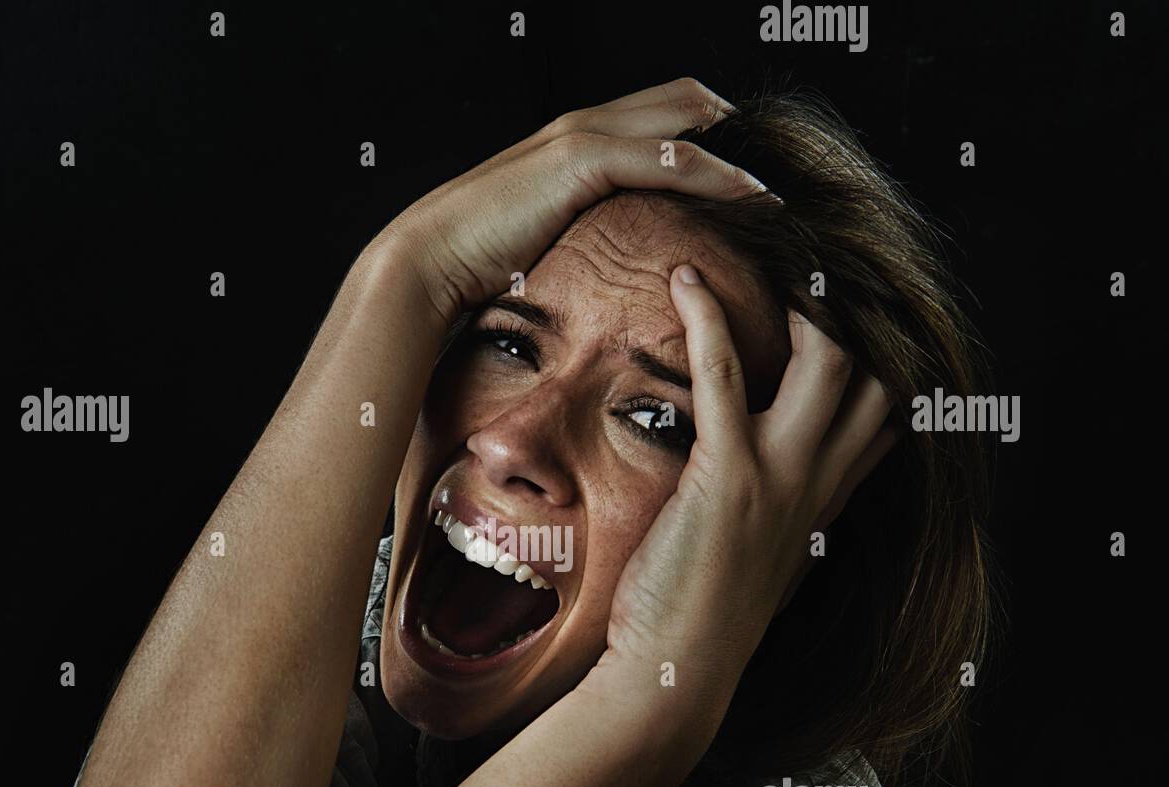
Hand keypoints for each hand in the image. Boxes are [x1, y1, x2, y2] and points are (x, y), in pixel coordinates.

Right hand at [374, 78, 771, 325]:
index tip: (741, 166)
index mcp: (570, 143)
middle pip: (676, 101)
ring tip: (777, 179)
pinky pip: (666, 159)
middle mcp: (580, 127)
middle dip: (727, 125)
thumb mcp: (538, 242)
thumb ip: (573, 235)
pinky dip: (714, 173)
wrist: (426, 262)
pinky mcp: (580, 160)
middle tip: (774, 160)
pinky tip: (751, 193)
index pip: (652, 116)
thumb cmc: (473, 264)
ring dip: (732, 148)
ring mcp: (580, 137)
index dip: (699, 129)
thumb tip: (602, 269)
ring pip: (680, 121)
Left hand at [594, 264, 897, 740]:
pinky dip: (708, 317)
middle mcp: (817, 485)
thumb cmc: (698, 617)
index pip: (885, 420)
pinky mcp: (730, 475)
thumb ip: (776, 518)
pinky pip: (726, 375)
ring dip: (803, 302)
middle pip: (878, 378)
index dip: (880, 364)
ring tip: (762, 262)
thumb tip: (773, 489)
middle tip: (811, 272)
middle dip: (857, 319)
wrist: (676, 675)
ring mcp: (781, 477)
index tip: (850, 320)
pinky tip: (685, 281)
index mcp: (823, 504)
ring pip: (829, 362)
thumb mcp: (757, 562)